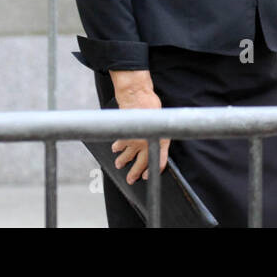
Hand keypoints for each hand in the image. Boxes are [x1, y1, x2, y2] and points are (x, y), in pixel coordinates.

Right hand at [108, 69, 169, 184]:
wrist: (138, 96)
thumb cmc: (151, 106)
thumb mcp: (161, 121)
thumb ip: (157, 133)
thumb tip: (152, 142)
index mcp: (162, 140)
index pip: (159, 161)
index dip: (153, 171)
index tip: (145, 176)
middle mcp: (149, 144)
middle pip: (141, 163)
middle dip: (134, 173)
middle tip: (130, 179)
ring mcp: (136, 141)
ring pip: (128, 156)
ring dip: (122, 161)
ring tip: (119, 164)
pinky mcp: (125, 137)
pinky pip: (120, 146)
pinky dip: (117, 147)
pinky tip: (115, 148)